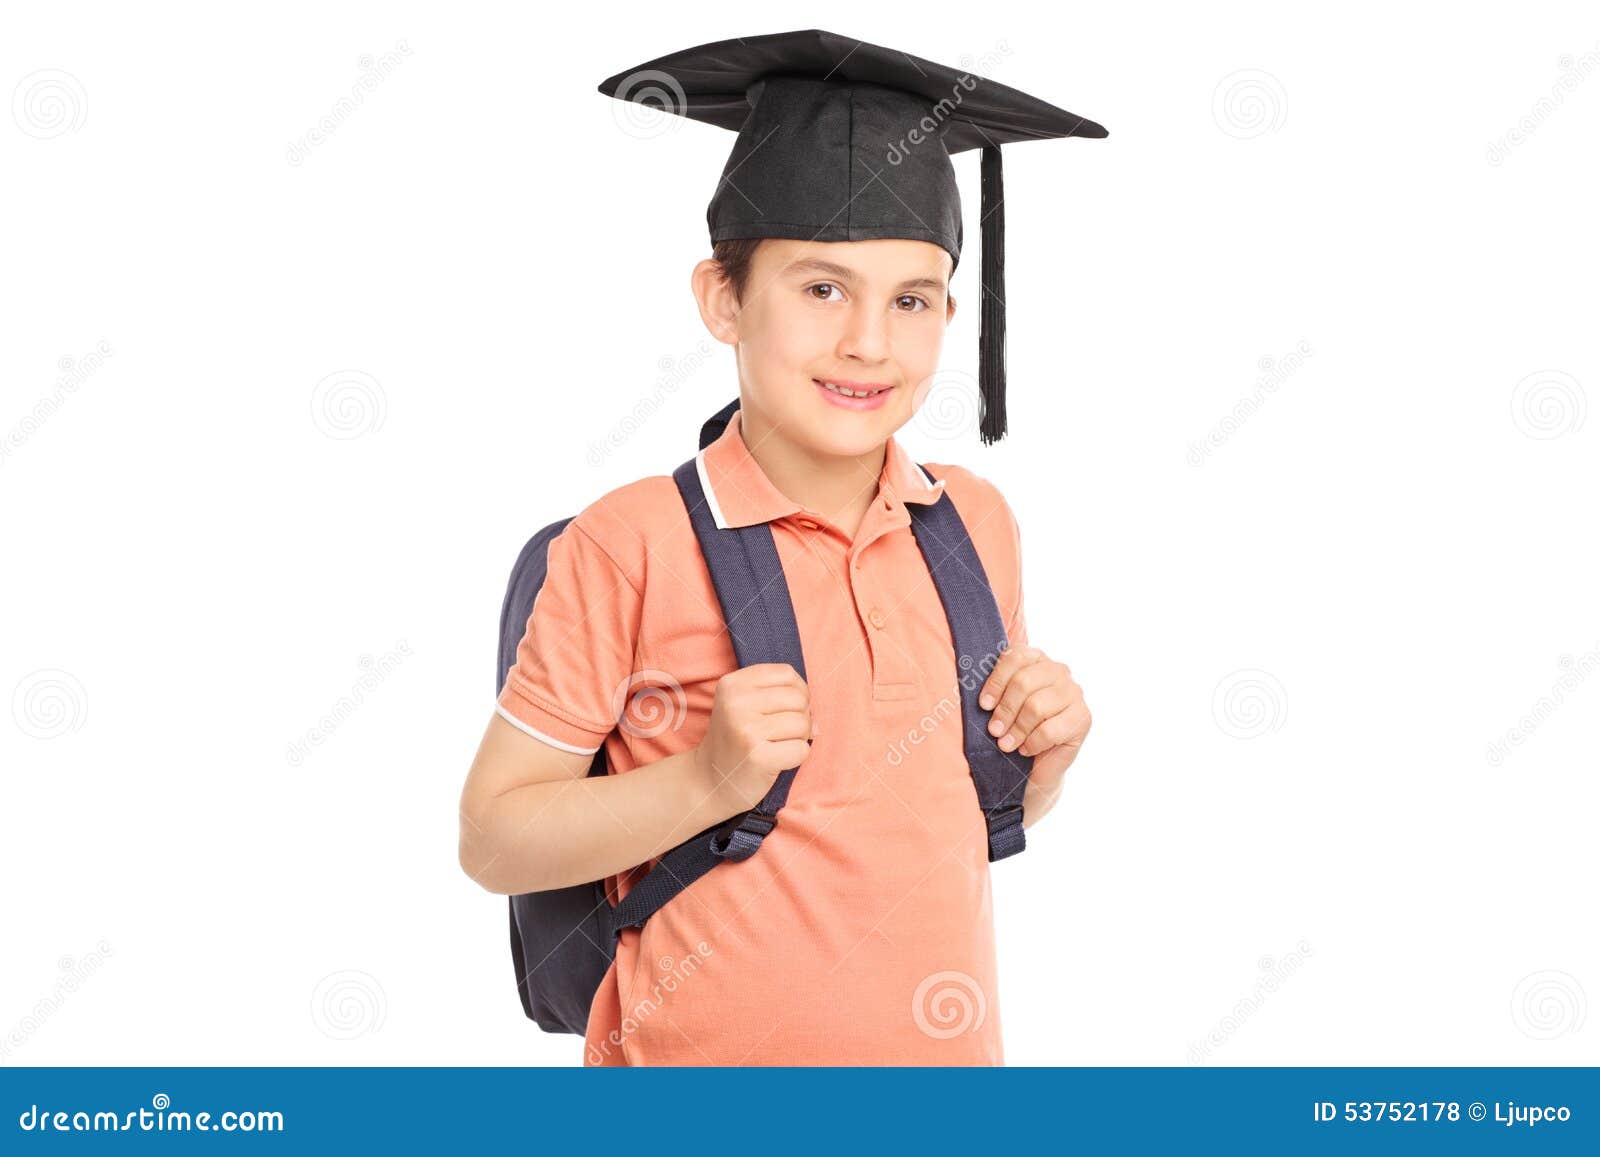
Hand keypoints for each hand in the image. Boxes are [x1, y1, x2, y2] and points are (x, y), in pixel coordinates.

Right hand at [692, 662, 814, 817]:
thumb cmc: (736, 740)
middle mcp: (736, 703)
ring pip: (803, 724)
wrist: (710, 781)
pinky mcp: (758, 757)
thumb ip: (779, 696)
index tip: (785, 710)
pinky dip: (796, 757)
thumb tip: (817, 719)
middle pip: (798, 699)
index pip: (787, 673)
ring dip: (799, 738)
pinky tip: (776, 761)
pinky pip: (801, 750)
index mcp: (733, 684)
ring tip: (777, 746)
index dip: (798, 691)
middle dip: (800, 717)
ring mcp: (746, 730)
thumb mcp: (743, 706)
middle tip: (780, 733)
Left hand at [977, 645, 1090, 787]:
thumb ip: (996, 692)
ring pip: (1036, 707)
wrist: (1037, 765)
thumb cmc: (1015, 729)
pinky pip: (1049, 730)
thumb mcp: (1001, 705)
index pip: (1015, 657)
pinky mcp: (1083, 718)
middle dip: (1005, 710)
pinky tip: (1026, 749)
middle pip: (1024, 682)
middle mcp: (1058, 671)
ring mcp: (1074, 693)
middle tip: (994, 730)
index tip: (984, 705)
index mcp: (1036, 659)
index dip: (996, 682)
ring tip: (1006, 744)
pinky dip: (1032, 743)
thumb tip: (983, 700)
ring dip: (1016, 730)